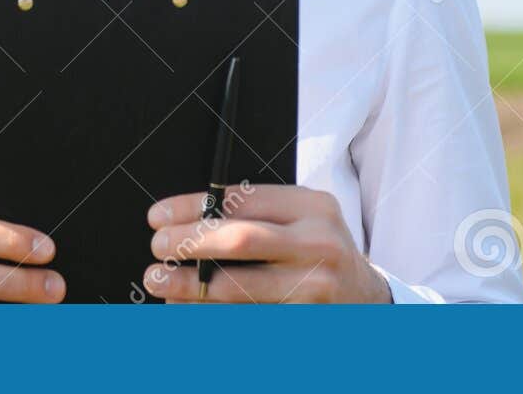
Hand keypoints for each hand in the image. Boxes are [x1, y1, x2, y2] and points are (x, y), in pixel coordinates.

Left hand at [143, 185, 391, 302]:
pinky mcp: (304, 323)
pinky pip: (245, 320)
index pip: (244, 200)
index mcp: (313, 208)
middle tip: (157, 246)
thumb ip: (258, 216)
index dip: (194, 207)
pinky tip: (185, 310)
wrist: (366, 302)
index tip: (158, 216)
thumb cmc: (320, 254)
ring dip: (191, 286)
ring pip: (239, 288)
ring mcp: (315, 289)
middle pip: (241, 240)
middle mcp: (319, 245)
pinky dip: (210, 316)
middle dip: (189, 243)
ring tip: (159, 281)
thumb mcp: (302, 222)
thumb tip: (188, 221)